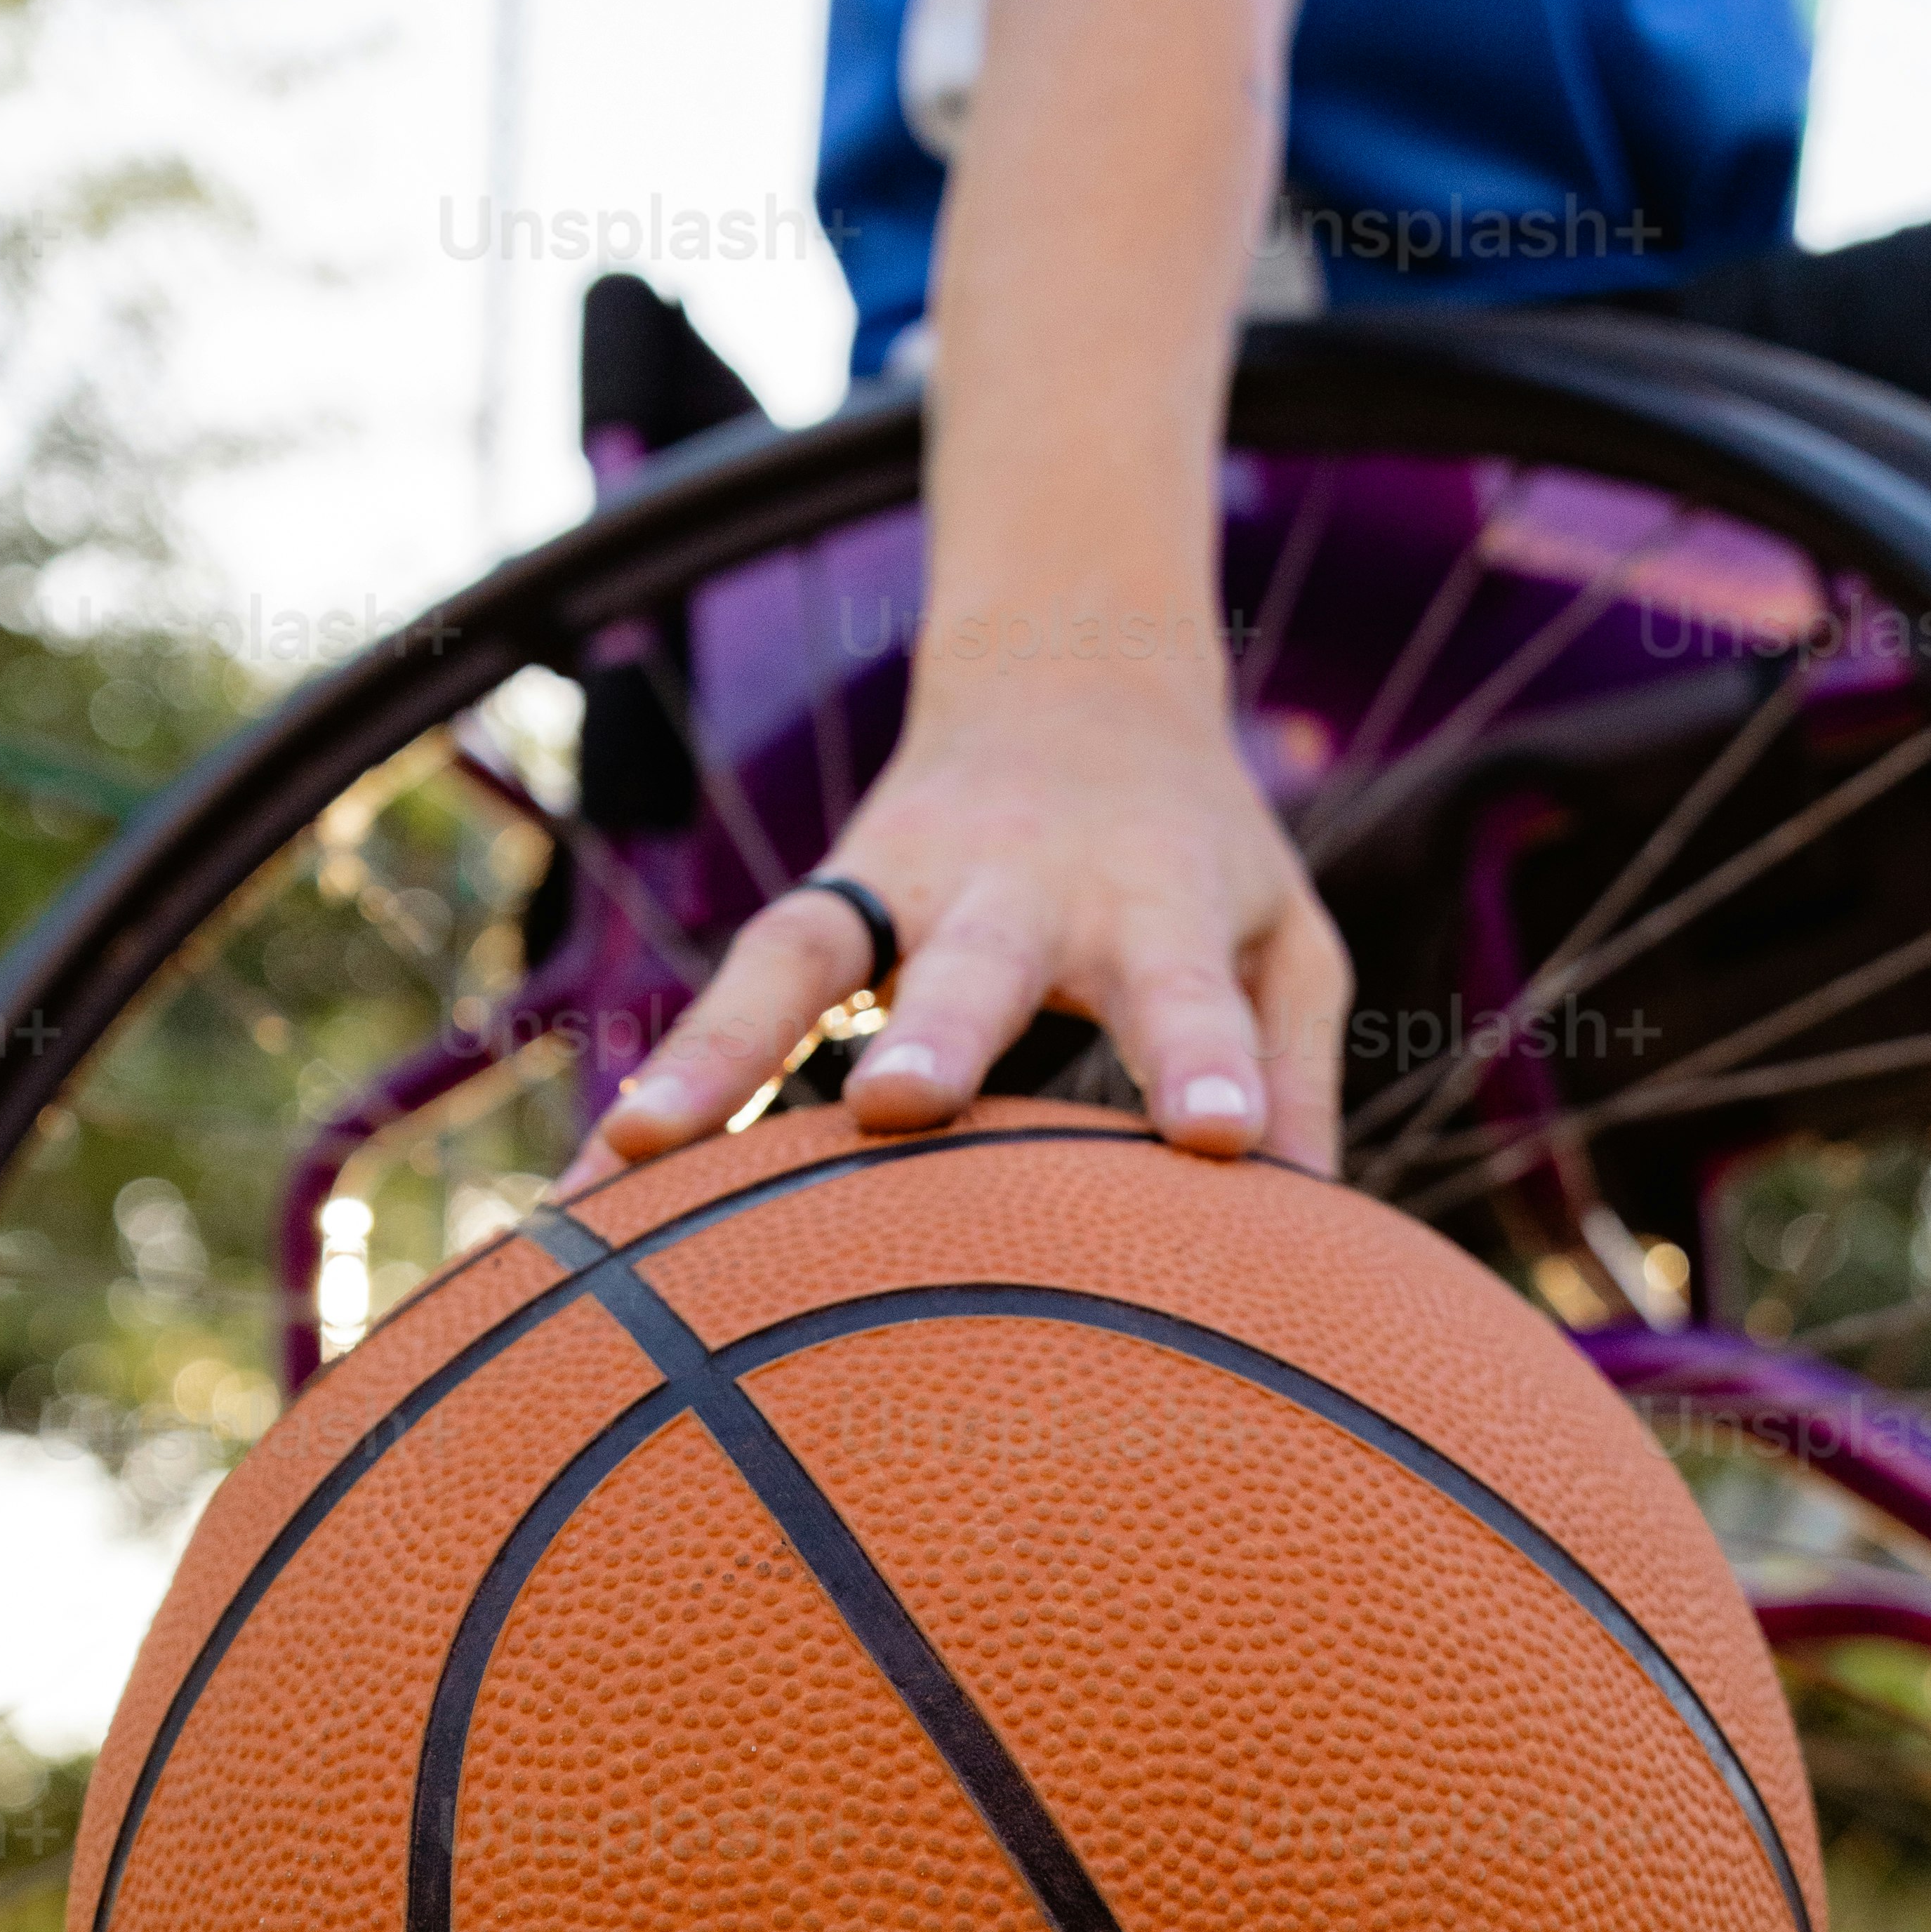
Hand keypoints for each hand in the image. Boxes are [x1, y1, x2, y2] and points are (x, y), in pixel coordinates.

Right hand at [572, 689, 1349, 1177]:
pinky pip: (737, 986)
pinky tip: (603, 1168)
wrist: (1075, 677)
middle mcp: (1020, 890)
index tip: (1217, 1142)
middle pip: (975, 966)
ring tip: (648, 1142)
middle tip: (901, 1108)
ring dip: (731, 1045)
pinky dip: (674, 1067)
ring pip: (805, 959)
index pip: (1187, 992)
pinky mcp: (824, 902)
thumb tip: (1327, 1254)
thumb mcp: (1285, 936)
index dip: (1203, 1061)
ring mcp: (902, 886)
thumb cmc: (1199, 856)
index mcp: (1155, 902)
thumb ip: (1293, 1074)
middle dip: (937, 1033)